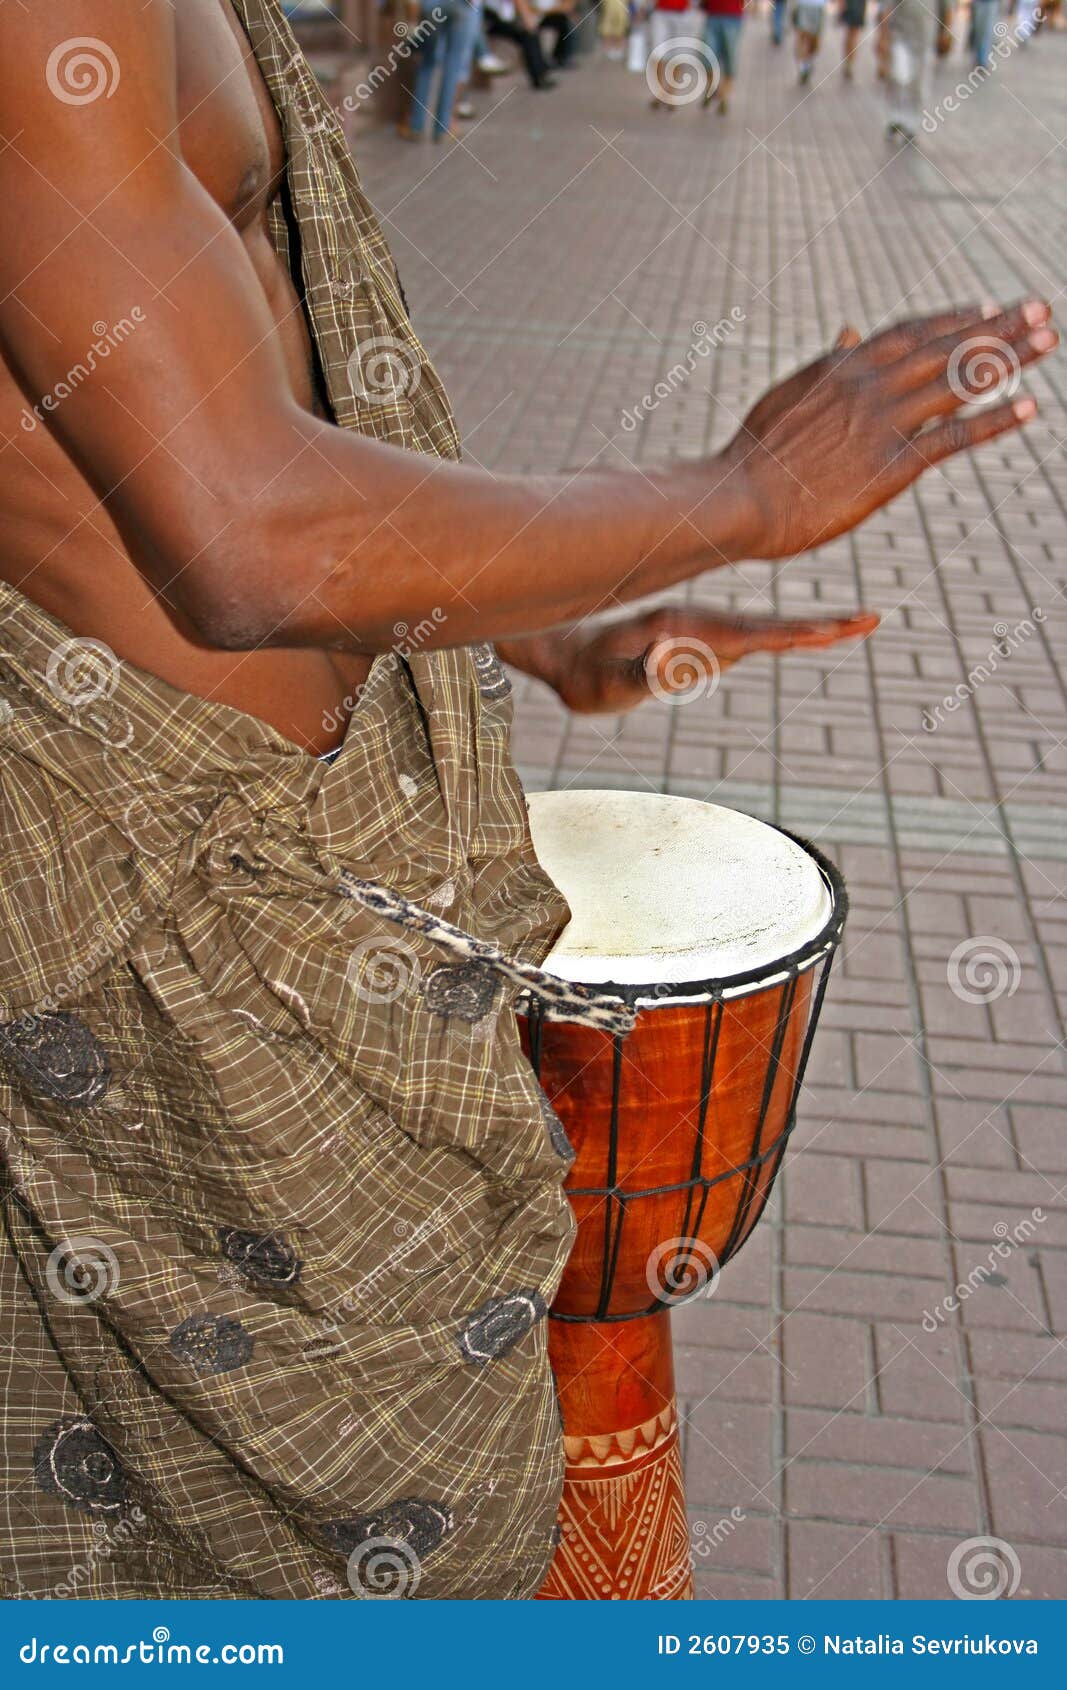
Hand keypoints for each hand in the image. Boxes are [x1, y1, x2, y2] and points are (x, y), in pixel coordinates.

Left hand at [519, 605, 878, 714]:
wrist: (564, 655)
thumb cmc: (584, 673)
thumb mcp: (604, 681)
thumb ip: (635, 671)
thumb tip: (669, 660)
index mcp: (686, 628)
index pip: (753, 634)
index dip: (797, 634)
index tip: (838, 630)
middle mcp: (701, 624)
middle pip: (771, 626)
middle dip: (822, 625)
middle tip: (871, 619)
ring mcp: (702, 632)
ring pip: (764, 631)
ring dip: (809, 628)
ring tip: (854, 625)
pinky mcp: (699, 642)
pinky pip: (747, 641)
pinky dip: (782, 636)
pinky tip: (806, 635)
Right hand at [716, 301, 1056, 560]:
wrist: (740, 498)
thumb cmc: (753, 457)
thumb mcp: (786, 396)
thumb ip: (824, 363)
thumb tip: (847, 331)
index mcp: (844, 365)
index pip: (913, 331)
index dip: (956, 318)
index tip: (989, 308)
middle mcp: (870, 384)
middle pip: (948, 345)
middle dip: (999, 326)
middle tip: (1041, 310)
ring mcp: (883, 422)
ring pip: (960, 380)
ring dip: (1011, 358)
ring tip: (1049, 341)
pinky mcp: (891, 465)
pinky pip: (955, 437)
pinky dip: (995, 420)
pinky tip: (1029, 406)